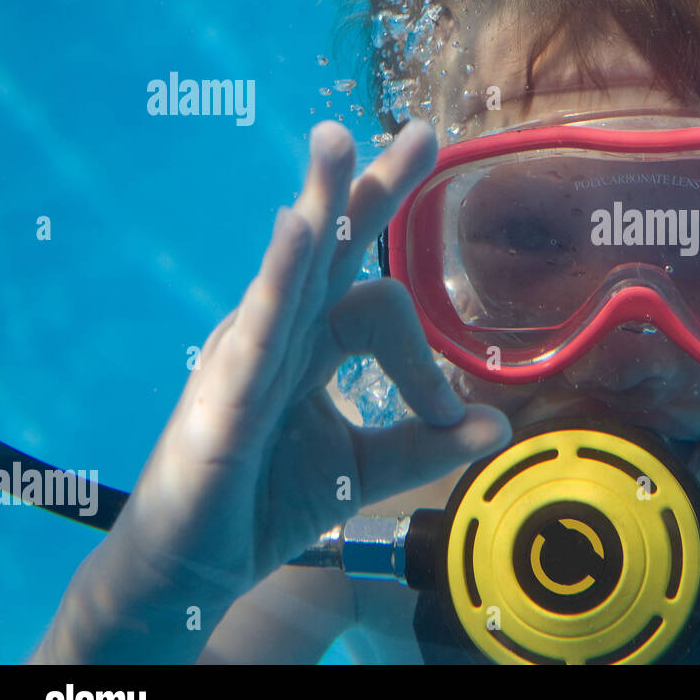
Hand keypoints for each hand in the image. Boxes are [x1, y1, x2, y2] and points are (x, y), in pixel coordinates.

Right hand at [43, 120, 508, 661]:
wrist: (201, 566)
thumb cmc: (271, 501)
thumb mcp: (367, 469)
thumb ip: (426, 445)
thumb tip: (498, 423)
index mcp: (316, 341)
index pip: (378, 294)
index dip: (426, 357)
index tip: (446, 418)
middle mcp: (284, 330)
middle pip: (336, 245)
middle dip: (375, 186)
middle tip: (423, 133)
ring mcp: (250, 351)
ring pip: (293, 264)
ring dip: (321, 200)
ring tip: (338, 138)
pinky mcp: (224, 388)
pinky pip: (257, 323)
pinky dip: (278, 275)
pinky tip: (297, 226)